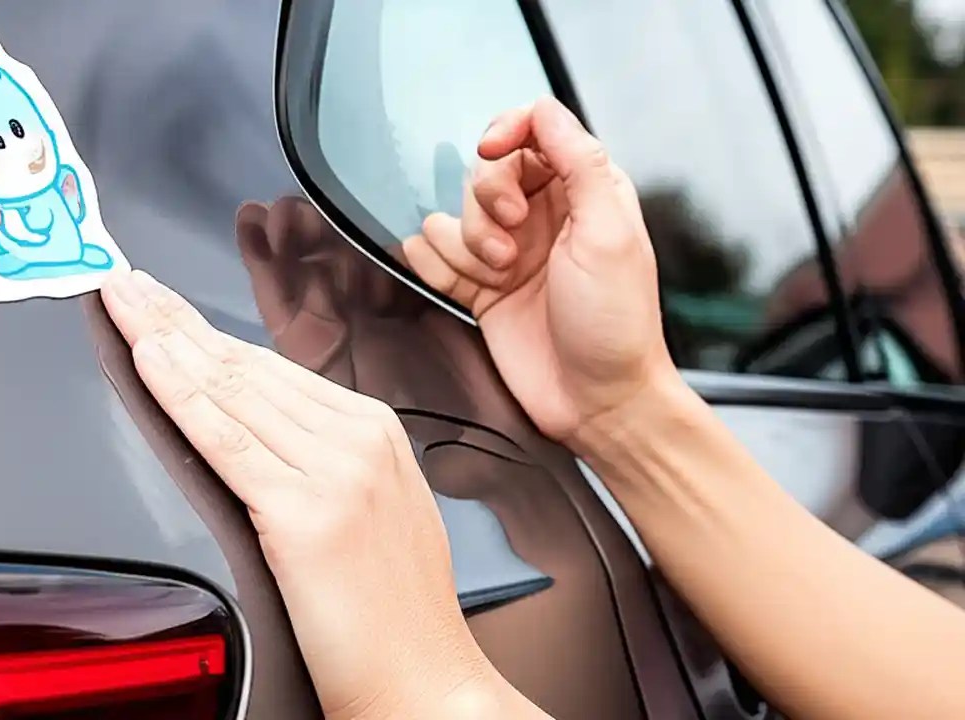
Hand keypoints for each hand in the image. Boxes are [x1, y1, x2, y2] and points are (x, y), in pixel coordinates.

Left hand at [101, 270, 535, 719]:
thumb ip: (321, 460)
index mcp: (374, 433)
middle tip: (127, 285)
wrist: (424, 682)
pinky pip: (225, 439)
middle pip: (245, 367)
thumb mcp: (372, 510)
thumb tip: (256, 424)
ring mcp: (334, 472)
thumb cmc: (395, 615)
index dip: (207, 332)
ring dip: (166, 339)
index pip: (271, 368)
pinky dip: (180, 394)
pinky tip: (149, 360)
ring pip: (231, 390)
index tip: (166, 308)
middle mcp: (358, 440)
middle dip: (176, 320)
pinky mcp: (305, 513)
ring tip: (124, 305)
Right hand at [405, 97, 677, 444]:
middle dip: (488, 202)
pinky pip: (432, 253)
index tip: (491, 150)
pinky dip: (436, 264)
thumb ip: (578, 162)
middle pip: (486, 172)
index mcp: (586, 192)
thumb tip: (544, 110)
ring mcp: (510, 253)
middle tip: (512, 241)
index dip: (506, 133)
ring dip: (466, 242)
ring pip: (455, 213)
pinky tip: (468, 285)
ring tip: (501, 275)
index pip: (534, 131)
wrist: (597, 402)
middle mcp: (545, 216)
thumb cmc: (616, 325)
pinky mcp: (480, 288)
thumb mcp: (608, 232)